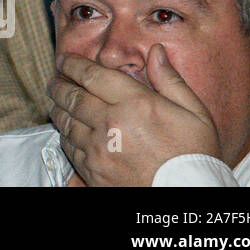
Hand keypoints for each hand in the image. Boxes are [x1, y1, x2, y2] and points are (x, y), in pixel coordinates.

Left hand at [48, 48, 219, 185]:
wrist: (187, 198)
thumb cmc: (195, 157)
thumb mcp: (195, 114)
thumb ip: (170, 80)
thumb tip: (156, 51)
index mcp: (136, 104)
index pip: (91, 75)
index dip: (73, 64)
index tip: (65, 60)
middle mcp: (112, 124)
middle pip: (72, 96)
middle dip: (59, 84)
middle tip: (55, 79)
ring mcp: (99, 149)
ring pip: (65, 121)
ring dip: (58, 107)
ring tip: (57, 101)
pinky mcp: (93, 171)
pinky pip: (68, 146)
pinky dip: (64, 134)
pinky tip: (68, 128)